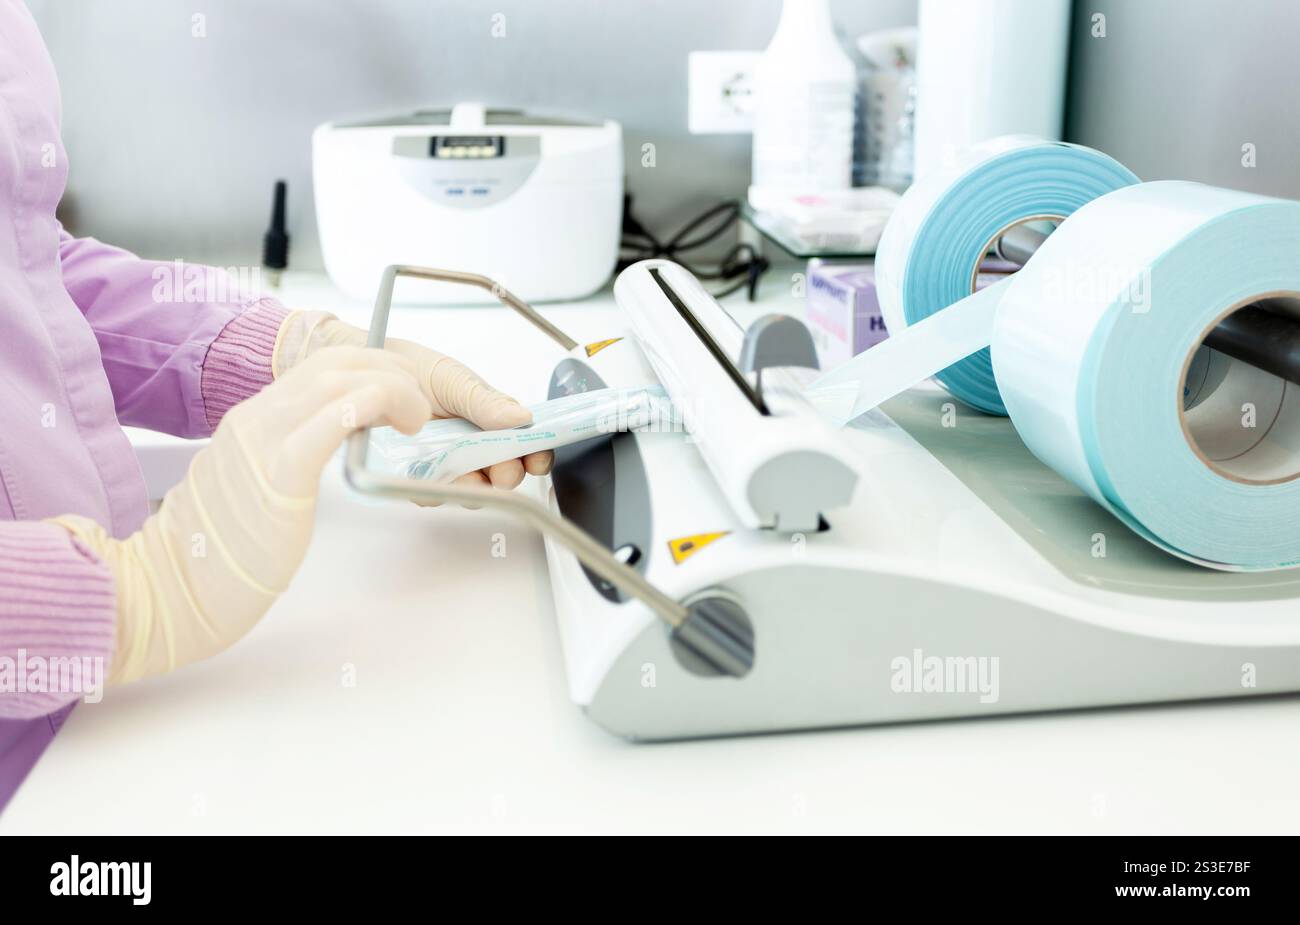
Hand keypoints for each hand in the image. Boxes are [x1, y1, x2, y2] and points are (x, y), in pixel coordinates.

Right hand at [51, 347, 430, 682]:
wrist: (169, 590)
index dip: (369, 368)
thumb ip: (283, 459)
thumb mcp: (253, 489)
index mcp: (250, 421)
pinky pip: (335, 417)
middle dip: (389, 368)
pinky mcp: (281, 471)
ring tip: (415, 416)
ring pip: (338, 378)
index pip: (318, 367)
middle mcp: (255, 419)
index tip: (400, 392)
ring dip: (392, 386)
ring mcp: (264, 440)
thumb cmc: (216, 557)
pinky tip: (399, 421)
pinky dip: (376, 404)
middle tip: (419, 400)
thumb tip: (321, 449)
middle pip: (334, 362)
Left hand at [276, 312, 552, 491]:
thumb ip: (487, 402)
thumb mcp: (453, 379)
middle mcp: (472, 442)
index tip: (536, 461)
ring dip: (476, 488)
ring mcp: (446, 459)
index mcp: (489, 416)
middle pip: (502, 471)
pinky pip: (434, 492)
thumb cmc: (410, 366)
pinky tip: (434, 480)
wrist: (364, 368)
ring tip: (469, 479)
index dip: (535, 454)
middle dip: (507, 476)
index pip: (523, 441)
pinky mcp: (418, 473)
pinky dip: (437, 490)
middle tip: (502, 471)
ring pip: (473, 488)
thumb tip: (523, 418)